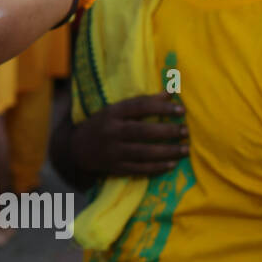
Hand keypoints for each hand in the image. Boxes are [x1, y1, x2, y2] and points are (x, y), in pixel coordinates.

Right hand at [69, 94, 187, 177]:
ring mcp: (112, 151)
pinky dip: (157, 167)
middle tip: (185, 130)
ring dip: (167, 151)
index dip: (161, 107)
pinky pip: (139, 169)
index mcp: (111, 113)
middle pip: (142, 131)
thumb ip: (142, 102)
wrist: (76, 149)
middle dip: (167, 131)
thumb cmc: (102, 124)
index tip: (181, 109)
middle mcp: (111, 131)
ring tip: (186, 149)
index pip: (138, 107)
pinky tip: (172, 164)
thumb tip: (170, 93)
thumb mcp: (115, 109)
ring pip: (144, 152)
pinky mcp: (115, 167)